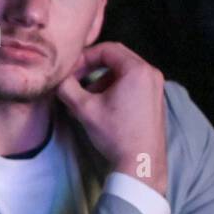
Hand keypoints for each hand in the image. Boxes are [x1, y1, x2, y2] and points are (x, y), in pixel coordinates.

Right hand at [57, 42, 167, 195]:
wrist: (141, 163)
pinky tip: (103, 106)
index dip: (84, 57)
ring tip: (87, 97)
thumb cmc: (116, 135)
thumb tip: (58, 80)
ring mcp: (156, 86)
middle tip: (76, 79)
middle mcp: (151, 73)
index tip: (71, 71)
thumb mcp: (84, 109)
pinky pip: (133, 83)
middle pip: (117, 57)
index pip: (107, 49)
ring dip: (103, 79)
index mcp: (137, 70)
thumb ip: (67, 88)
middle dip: (93, 67)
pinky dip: (116, 87)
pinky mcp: (155, 99)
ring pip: (124, 71)